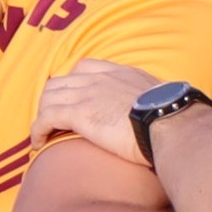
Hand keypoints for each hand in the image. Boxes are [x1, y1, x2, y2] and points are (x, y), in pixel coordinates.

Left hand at [29, 59, 160, 163]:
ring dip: (42, 115)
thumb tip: (162, 112)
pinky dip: (37, 130)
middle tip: (54, 121)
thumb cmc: (174, 119)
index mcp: (120, 74)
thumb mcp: (162, 98)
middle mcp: (100, 79)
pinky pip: (45, 118)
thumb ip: (152, 100)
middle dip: (51, 101)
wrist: (170, 124)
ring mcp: (87, 94)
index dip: (72, 84)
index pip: (84, 68)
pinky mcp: (78, 114)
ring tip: (45, 133)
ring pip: (48, 98)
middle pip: (59, 82)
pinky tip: (39, 143)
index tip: (73, 101)